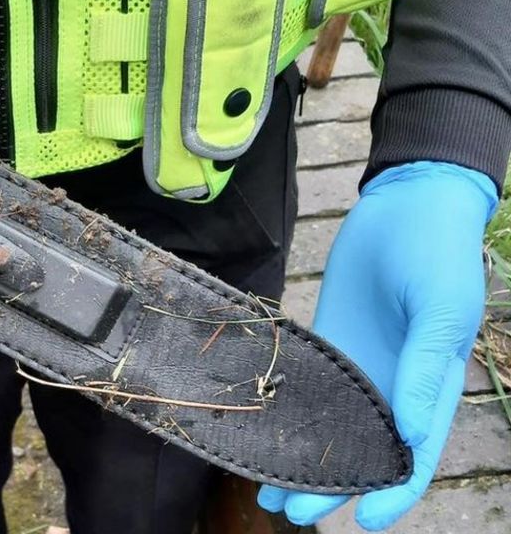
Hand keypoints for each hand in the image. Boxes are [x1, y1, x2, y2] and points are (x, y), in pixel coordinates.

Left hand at [258, 161, 497, 530]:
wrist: (404, 202)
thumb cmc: (437, 253)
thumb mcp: (441, 309)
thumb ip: (426, 368)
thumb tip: (412, 432)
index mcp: (430, 384)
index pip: (415, 454)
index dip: (394, 491)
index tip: (366, 521)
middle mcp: (393, 383)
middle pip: (362, 448)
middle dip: (331, 484)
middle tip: (292, 512)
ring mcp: (357, 363)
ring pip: (328, 423)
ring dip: (302, 457)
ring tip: (268, 492)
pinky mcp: (327, 339)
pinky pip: (306, 384)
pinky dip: (288, 411)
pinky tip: (263, 430)